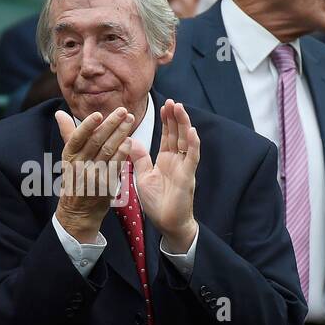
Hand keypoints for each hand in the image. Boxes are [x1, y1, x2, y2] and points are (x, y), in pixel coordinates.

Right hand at [54, 107, 135, 242]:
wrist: (78, 212)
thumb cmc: (74, 179)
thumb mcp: (67, 158)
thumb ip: (67, 134)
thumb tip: (59, 113)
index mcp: (69, 156)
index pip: (77, 138)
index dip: (87, 125)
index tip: (98, 114)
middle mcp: (79, 165)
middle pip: (96, 141)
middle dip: (111, 124)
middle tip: (122, 111)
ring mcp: (92, 176)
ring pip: (107, 151)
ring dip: (120, 134)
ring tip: (129, 121)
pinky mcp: (105, 185)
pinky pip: (115, 166)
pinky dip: (123, 153)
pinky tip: (129, 142)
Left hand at [130, 100, 199, 252]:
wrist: (167, 223)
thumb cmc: (157, 202)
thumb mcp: (143, 177)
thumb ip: (140, 159)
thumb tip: (131, 140)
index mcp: (165, 160)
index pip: (167, 135)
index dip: (167, 121)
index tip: (164, 105)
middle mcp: (176, 161)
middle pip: (177, 134)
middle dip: (175, 117)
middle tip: (172, 101)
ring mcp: (184, 167)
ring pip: (185, 141)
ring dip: (184, 124)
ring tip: (180, 108)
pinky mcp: (188, 177)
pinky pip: (191, 158)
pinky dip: (193, 145)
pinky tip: (192, 132)